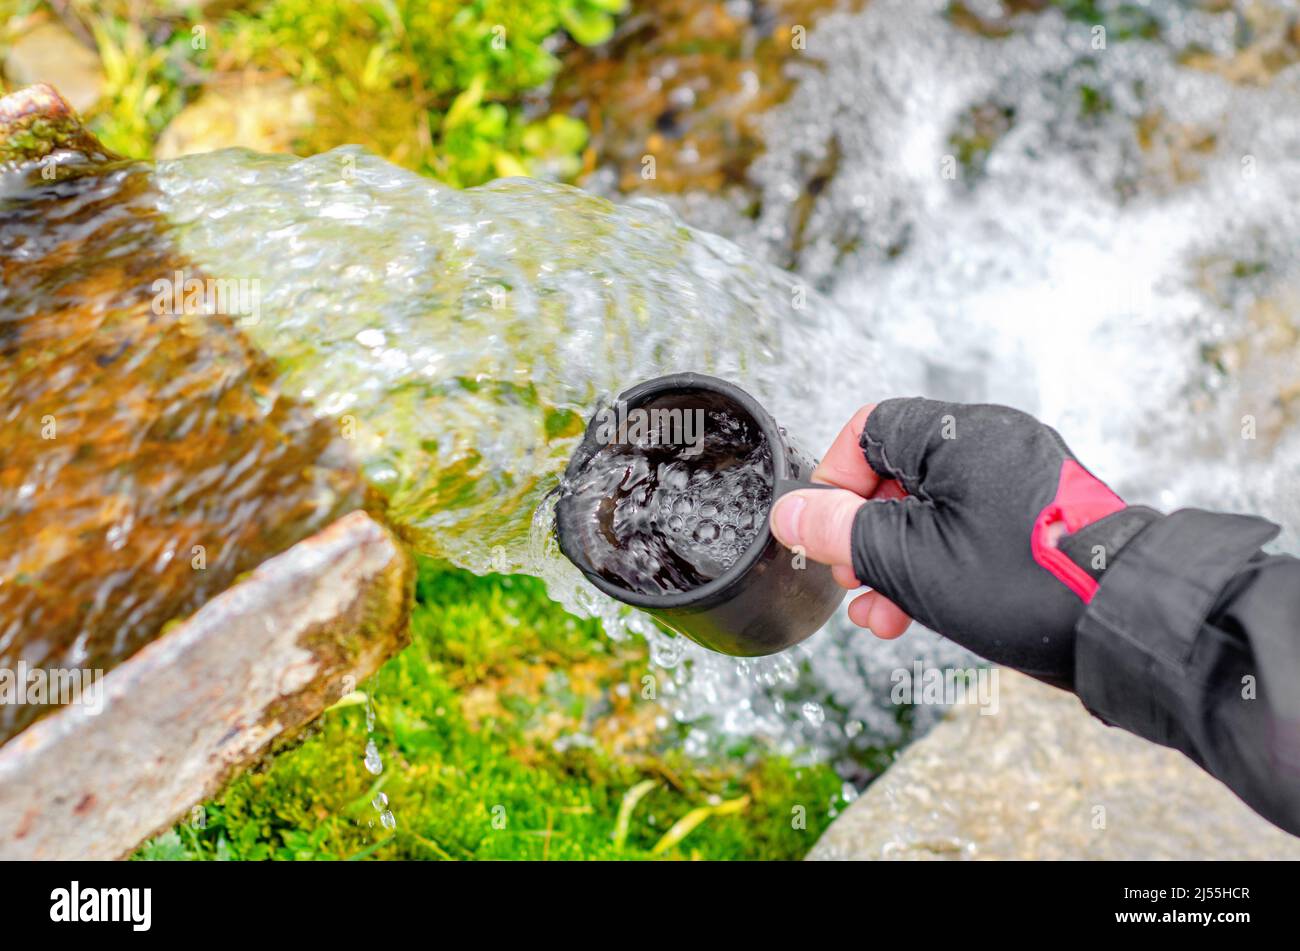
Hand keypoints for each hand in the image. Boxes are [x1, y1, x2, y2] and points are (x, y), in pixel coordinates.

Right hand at [769, 398, 1149, 686]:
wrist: (1124, 624)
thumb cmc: (1024, 583)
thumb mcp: (908, 560)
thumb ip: (840, 531)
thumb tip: (791, 513)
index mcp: (960, 434)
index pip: (869, 428)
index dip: (835, 479)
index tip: (825, 526)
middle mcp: (993, 444)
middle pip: (896, 472)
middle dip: (863, 533)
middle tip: (853, 576)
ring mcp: (1018, 479)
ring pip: (929, 509)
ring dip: (895, 559)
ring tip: (882, 610)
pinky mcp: (1034, 516)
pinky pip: (966, 526)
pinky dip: (936, 562)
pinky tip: (919, 609)